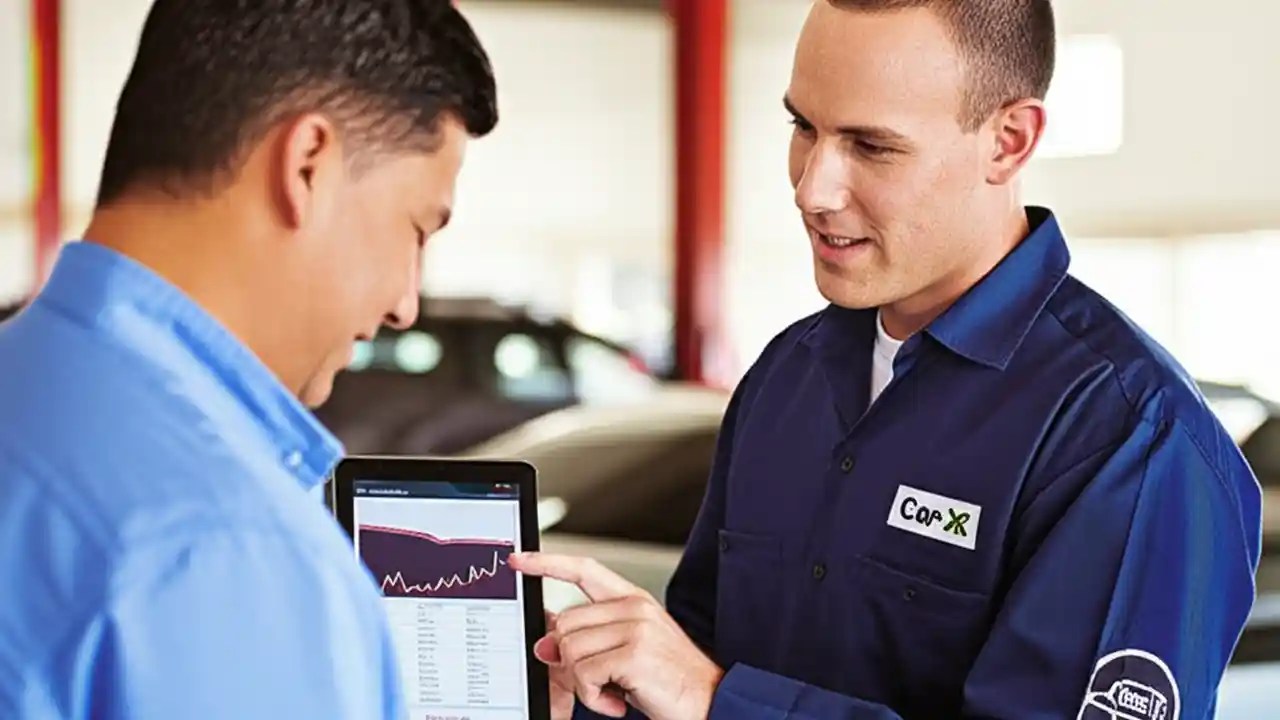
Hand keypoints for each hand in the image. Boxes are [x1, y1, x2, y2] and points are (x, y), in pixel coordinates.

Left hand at [509, 553, 723, 719]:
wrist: (710, 702)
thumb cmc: (671, 682)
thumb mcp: (628, 653)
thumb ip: (591, 640)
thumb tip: (546, 643)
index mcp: (633, 601)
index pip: (583, 570)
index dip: (547, 564)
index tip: (519, 560)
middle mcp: (634, 608)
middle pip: (565, 624)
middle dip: (570, 661)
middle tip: (597, 682)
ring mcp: (635, 628)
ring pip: (570, 650)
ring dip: (585, 684)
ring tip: (614, 692)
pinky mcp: (633, 653)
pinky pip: (584, 675)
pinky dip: (594, 698)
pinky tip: (618, 702)